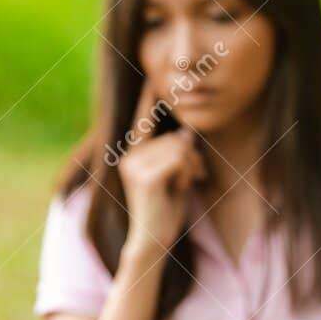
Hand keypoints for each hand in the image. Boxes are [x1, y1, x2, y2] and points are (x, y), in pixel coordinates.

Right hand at [116, 95, 205, 257]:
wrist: (153, 241)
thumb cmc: (165, 209)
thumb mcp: (174, 176)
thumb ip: (177, 154)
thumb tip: (187, 133)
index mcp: (134, 154)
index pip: (143, 121)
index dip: (147, 99)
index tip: (152, 78)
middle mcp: (129, 156)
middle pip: (175, 138)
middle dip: (191, 157)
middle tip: (190, 178)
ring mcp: (134, 166)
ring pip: (179, 148)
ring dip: (191, 167)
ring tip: (183, 185)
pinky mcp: (144, 177)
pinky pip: (178, 159)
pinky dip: (187, 173)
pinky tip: (180, 189)